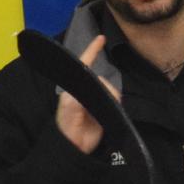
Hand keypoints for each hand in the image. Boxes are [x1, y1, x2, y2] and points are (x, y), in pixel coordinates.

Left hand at [55, 35, 119, 152]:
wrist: (74, 144)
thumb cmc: (66, 123)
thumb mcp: (69, 105)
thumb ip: (82, 92)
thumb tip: (100, 86)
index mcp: (76, 85)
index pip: (85, 63)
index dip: (93, 50)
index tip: (101, 38)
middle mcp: (89, 89)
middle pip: (104, 80)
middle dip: (104, 89)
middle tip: (95, 105)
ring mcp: (98, 100)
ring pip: (112, 91)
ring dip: (110, 99)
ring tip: (98, 112)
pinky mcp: (107, 110)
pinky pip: (117, 101)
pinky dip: (115, 105)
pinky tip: (108, 112)